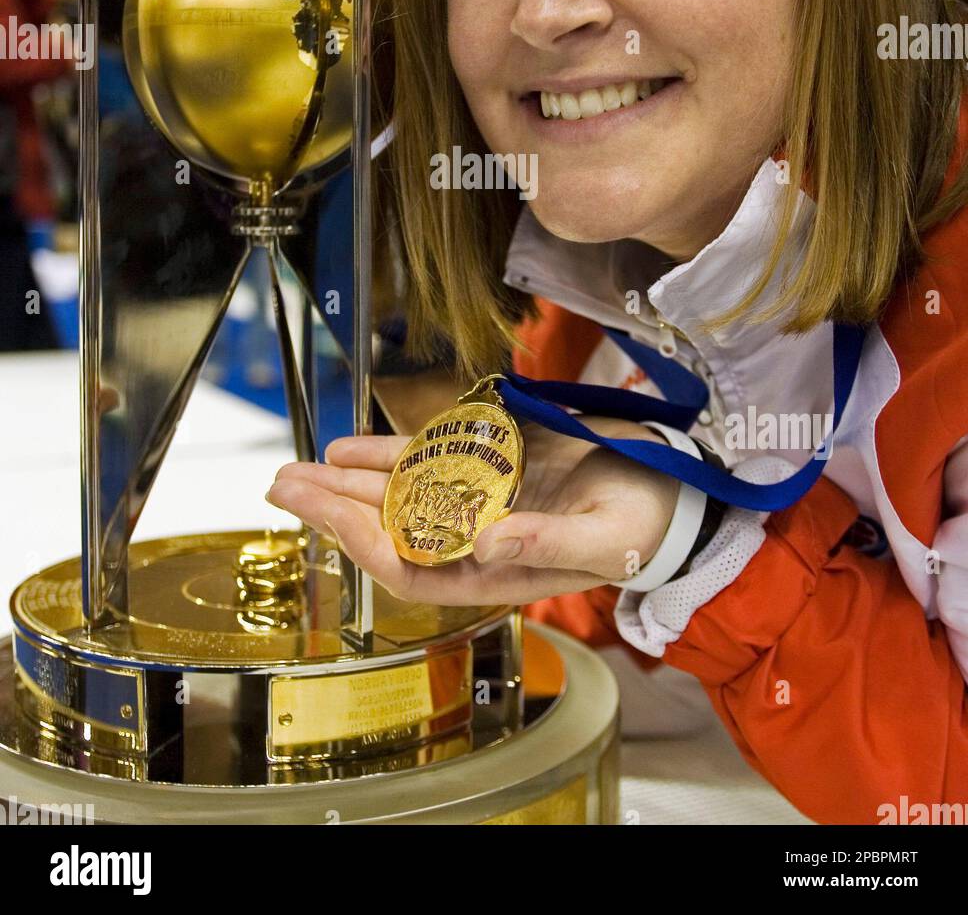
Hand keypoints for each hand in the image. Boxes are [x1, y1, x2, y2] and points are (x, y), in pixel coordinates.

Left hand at [265, 417, 679, 605]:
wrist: (672, 491)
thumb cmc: (645, 523)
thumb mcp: (607, 537)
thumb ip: (547, 542)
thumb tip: (487, 542)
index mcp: (497, 568)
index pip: (410, 562)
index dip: (361, 537)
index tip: (321, 508)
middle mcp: (476, 538)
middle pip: (388, 528)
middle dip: (332, 508)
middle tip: (280, 483)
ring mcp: (478, 501)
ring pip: (398, 495)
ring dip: (347, 482)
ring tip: (295, 469)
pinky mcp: (489, 466)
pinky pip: (427, 462)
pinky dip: (388, 455)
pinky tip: (347, 448)